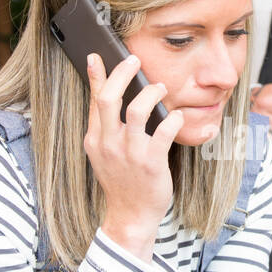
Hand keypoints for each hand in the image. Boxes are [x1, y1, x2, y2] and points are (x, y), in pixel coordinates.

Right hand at [85, 52, 186, 261]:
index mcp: (95, 139)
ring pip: (137, 111)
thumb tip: (99, 93)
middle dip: (122, 74)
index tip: (98, 55)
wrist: (130, 216)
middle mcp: (109, 144)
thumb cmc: (121, 181)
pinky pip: (164, 132)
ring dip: (151, 93)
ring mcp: (129, 154)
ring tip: (161, 88)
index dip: (97, 76)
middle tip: (135, 61)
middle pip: (109, 99)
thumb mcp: (103, 152)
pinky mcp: (151, 163)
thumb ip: (102, 124)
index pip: (94, 100)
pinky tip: (177, 115)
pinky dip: (173, 119)